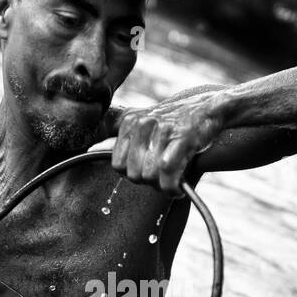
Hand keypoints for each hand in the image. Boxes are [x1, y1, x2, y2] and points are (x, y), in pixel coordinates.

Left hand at [98, 89, 227, 195]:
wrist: (210, 107)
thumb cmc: (174, 120)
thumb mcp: (139, 120)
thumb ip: (113, 133)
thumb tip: (86, 149)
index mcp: (129, 121)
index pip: (117, 165)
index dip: (134, 174)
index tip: (149, 170)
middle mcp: (142, 123)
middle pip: (133, 174)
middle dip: (149, 182)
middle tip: (165, 176)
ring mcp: (162, 130)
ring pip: (149, 176)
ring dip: (163, 186)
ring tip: (174, 180)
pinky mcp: (183, 138)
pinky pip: (167, 173)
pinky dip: (172, 188)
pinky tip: (179, 189)